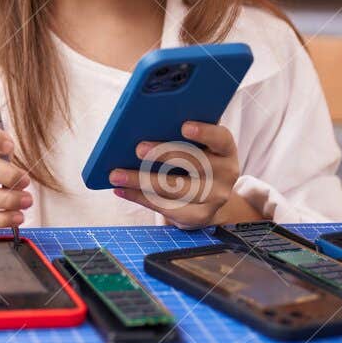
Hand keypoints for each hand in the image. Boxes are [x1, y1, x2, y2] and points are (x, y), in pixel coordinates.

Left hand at [109, 121, 239, 228]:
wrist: (209, 200)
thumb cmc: (194, 162)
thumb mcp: (197, 147)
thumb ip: (179, 136)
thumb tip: (142, 126)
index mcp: (225, 150)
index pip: (221, 139)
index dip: (205, 132)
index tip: (184, 126)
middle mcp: (225, 174)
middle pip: (195, 163)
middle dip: (165, 154)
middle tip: (139, 149)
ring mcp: (214, 198)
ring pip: (175, 188)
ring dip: (141, 180)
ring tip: (116, 174)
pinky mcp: (198, 216)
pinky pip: (165, 207)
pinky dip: (139, 196)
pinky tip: (121, 189)